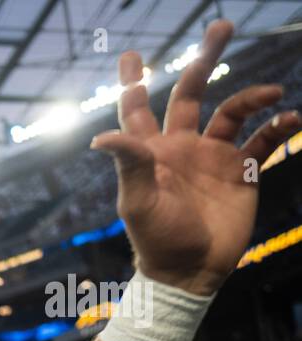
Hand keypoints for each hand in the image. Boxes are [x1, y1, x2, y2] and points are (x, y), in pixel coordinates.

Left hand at [91, 20, 301, 295]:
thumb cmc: (156, 239)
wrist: (190, 271)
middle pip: (191, 93)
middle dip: (203, 60)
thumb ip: (128, 165)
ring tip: (272, 91)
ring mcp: (213, 158)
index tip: (131, 54)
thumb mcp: (137, 202)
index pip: (137, 109)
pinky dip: (279, 126)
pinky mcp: (241, 173)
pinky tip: (290, 118)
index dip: (133, 83)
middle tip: (220, 25)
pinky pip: (264, 140)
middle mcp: (182, 147)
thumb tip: (101, 137)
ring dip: (253, 95)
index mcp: (150, 153)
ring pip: (234, 112)